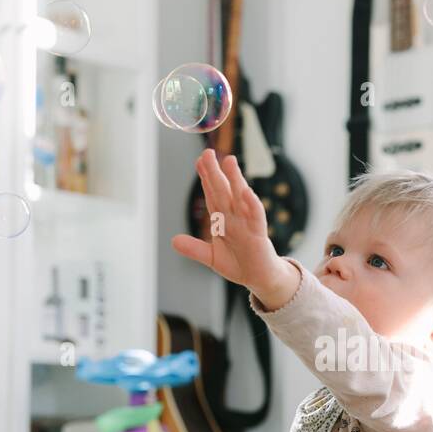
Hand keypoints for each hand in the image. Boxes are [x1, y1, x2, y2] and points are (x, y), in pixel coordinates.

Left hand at [171, 149, 284, 292]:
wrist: (259, 279)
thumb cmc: (238, 264)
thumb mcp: (211, 257)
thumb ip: (194, 248)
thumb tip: (173, 240)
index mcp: (222, 220)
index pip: (212, 194)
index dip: (205, 178)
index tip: (199, 161)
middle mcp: (234, 217)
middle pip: (223, 191)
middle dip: (215, 172)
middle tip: (208, 152)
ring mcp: (247, 223)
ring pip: (239, 198)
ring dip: (235, 180)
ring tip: (229, 161)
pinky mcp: (258, 234)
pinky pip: (255, 216)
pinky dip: (252, 204)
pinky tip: (247, 191)